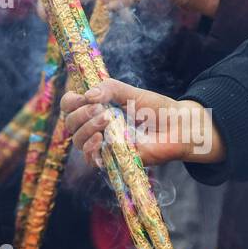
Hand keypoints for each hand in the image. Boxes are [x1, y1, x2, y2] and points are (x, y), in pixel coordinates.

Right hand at [60, 77, 222, 167]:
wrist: (177, 128)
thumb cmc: (156, 110)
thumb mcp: (130, 93)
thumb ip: (109, 88)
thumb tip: (88, 96)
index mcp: (97, 109)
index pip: (70, 106)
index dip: (70, 101)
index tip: (81, 97)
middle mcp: (96, 127)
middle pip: (70, 123)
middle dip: (81, 114)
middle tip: (101, 108)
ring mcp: (103, 144)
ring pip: (77, 140)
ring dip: (87, 128)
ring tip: (107, 119)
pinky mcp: (112, 160)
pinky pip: (90, 159)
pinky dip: (90, 148)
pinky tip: (101, 138)